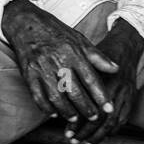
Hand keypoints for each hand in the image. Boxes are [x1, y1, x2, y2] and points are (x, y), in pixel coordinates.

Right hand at [2, 0, 118, 122]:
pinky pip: (38, 97)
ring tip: (75, 118)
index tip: (109, 109)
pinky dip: (46, 108)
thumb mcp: (80, 40)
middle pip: (75, 92)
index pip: (91, 79)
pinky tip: (54, 113)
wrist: (28, 24)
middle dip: (86, 108)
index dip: (101, 96)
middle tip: (94, 117)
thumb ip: (97, 57)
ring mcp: (42, 70)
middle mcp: (58, 63)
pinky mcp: (29, 75)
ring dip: (67, 112)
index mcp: (73, 54)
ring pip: (57, 98)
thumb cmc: (56, 33)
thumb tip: (115, 69)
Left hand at [66, 18, 143, 143]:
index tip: (66, 130)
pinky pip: (123, 120)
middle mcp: (117, 90)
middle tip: (72, 140)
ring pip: (113, 123)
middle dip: (86, 133)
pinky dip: (112, 131)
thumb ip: (76, 79)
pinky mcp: (132, 98)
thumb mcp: (86, 60)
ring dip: (98, 136)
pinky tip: (101, 136)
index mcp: (104, 80)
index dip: (78, 122)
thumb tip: (58, 100)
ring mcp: (127, 95)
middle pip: (102, 120)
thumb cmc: (101, 52)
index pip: (90, 109)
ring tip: (84, 142)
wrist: (125, 45)